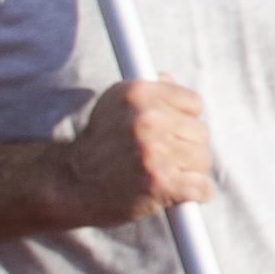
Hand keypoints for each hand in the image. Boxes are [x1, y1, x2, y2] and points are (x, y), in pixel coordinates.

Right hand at [52, 80, 212, 226]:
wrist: (71, 183)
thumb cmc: (98, 146)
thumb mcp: (113, 105)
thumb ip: (146, 92)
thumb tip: (170, 79)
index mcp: (138, 93)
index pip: (194, 103)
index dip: (184, 121)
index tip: (169, 134)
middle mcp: (147, 118)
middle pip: (201, 133)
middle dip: (186, 148)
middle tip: (162, 159)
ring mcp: (154, 151)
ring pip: (203, 160)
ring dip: (189, 172)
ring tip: (162, 175)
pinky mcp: (160, 183)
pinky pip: (202, 187)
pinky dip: (195, 195)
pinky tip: (175, 194)